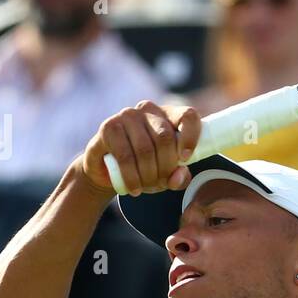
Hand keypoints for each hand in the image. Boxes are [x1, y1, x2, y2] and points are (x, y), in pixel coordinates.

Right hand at [79, 101, 199, 196]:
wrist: (107, 171)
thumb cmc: (144, 168)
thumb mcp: (166, 175)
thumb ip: (180, 178)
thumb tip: (180, 175)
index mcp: (169, 116)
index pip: (188, 116)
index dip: (191, 137)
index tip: (185, 159)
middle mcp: (149, 110)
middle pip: (165, 138)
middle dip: (165, 167)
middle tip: (161, 183)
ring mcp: (127, 116)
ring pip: (145, 149)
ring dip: (148, 175)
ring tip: (145, 187)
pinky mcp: (109, 127)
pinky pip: (125, 156)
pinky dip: (132, 177)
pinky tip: (134, 188)